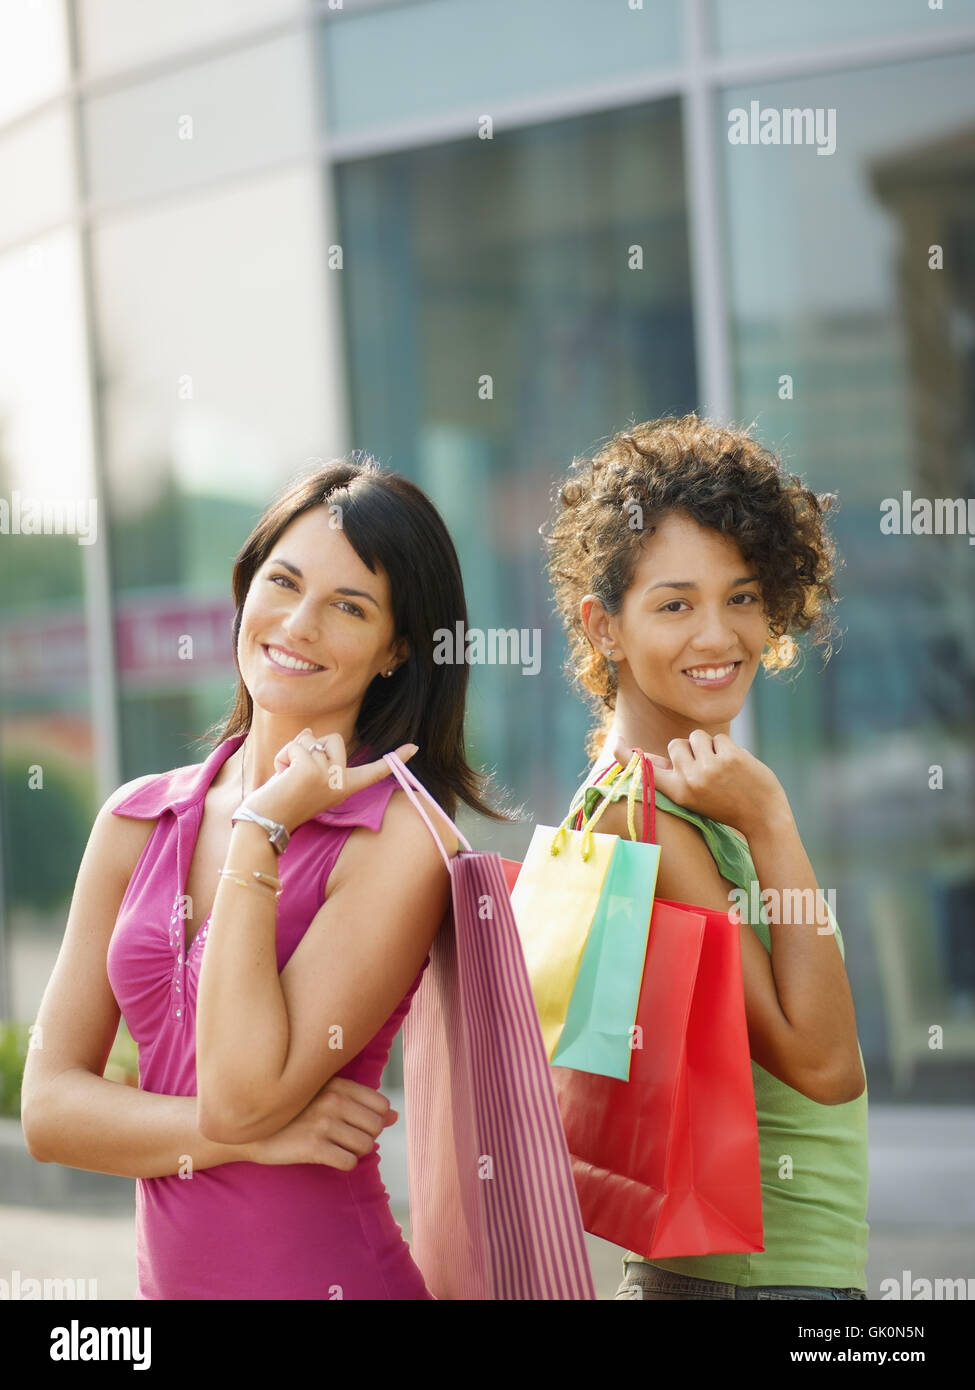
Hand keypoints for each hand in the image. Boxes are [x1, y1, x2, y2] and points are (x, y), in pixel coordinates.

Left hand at [243, 730, 417, 833]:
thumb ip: (313, 755)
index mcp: (345, 788)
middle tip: (297, 775)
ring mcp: (328, 777)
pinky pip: (296, 746)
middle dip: (312, 747)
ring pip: (311, 740)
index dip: (395, 760)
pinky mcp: (311, 772)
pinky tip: (280, 776)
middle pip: (334, 738)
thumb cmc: (282, 803)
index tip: (413, 748)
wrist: (264, 826)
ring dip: (292, 752)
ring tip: (286, 777)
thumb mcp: (305, 777)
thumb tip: (308, 732)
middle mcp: (341, 783)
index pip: (374, 772)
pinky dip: (282, 756)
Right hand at [245, 1076, 398, 1169]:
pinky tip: (328, 1156)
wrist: (250, 1128)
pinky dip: (343, 1163)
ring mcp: (324, 1124)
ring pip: (366, 1146)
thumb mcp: (324, 1095)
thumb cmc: (292, 1111)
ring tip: (336, 1146)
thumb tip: (395, 1116)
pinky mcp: (313, 1148)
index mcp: (338, 1084)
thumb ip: (360, 1102)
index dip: (375, 1119)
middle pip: (376, 1127)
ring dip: (355, 1151)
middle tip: (345, 1137)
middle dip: (366, 1136)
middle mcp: (334, 1101)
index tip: (358, 1123)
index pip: (381, 1105)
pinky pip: (349, 1162)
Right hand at [612, 730, 787, 838]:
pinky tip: (736, 765)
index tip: (615, 743)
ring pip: (696, 736)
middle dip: (689, 749)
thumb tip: (642, 757)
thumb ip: (670, 776)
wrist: (763, 817)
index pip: (646, 771)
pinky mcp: (729, 757)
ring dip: (709, 746)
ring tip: (722, 767)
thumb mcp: (692, 798)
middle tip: (705, 767)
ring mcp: (709, 767)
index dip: (627, 757)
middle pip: (675, 744)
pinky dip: (727, 747)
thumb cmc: (726, 806)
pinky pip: (718, 738)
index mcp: (677, 793)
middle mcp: (689, 779)